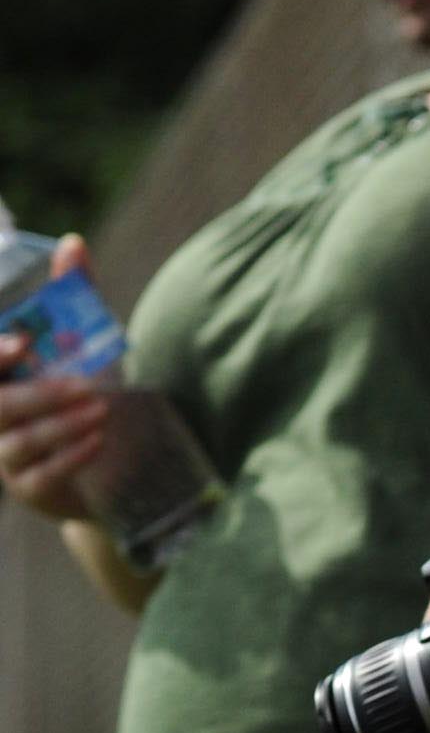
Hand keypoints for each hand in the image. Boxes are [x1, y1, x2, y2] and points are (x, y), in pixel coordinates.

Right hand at [0, 239, 112, 518]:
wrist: (115, 464)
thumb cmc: (89, 394)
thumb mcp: (87, 345)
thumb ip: (76, 296)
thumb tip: (73, 244)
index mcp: (0, 379)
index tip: (23, 343)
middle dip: (38, 393)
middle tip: (85, 384)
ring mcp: (7, 455)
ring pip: (20, 440)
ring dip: (61, 424)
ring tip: (101, 409)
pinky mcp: (31, 489)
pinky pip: (42, 474)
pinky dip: (70, 456)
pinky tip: (97, 439)